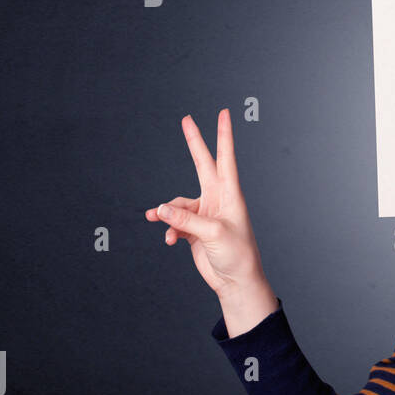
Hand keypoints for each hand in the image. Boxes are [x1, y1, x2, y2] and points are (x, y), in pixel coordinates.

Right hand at [144, 109, 276, 333]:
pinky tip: (170, 241)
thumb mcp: (212, 234)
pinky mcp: (194, 229)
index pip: (225, 158)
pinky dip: (169, 230)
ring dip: (169, 214)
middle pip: (202, 164)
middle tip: (186, 119)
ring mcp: (205, 213)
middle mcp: (217, 199)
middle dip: (194, 143)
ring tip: (167, 227)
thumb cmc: (236, 255)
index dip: (223, 135)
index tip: (224, 113)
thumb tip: (159, 210)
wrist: (235, 281)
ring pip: (177, 203)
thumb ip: (185, 219)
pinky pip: (174, 222)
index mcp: (230, 194)